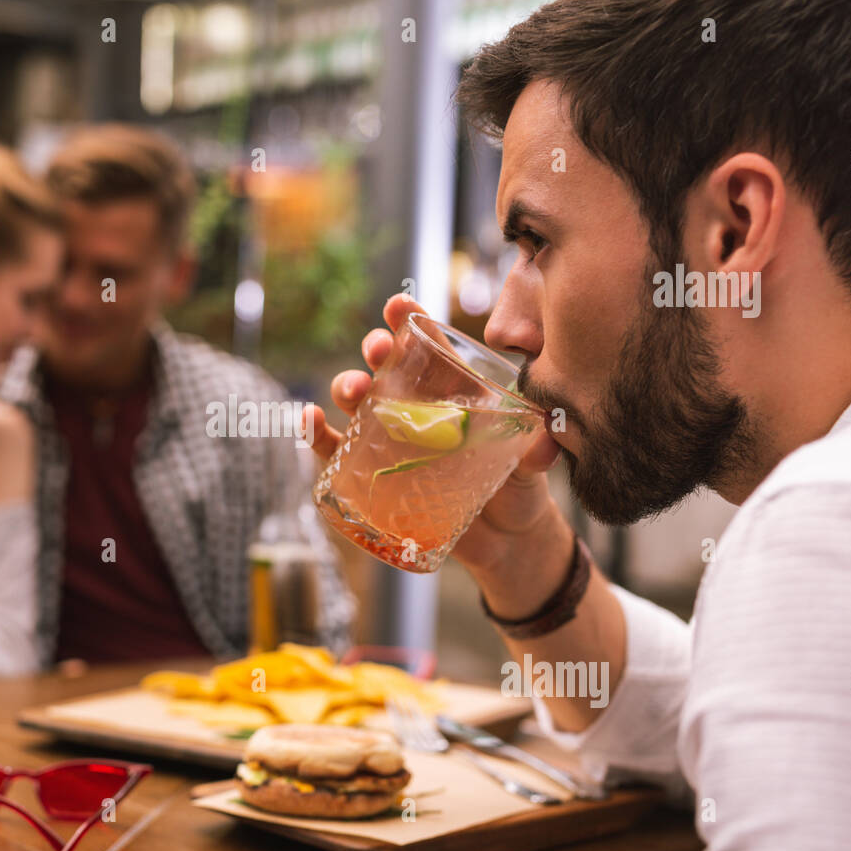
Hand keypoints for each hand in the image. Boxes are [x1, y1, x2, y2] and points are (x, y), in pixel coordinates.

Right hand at [301, 294, 567, 583]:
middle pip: (386, 368)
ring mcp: (393, 442)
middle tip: (375, 351)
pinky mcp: (374, 477)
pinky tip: (309, 421)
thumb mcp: (530, 468)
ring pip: (358, 403)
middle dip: (374, 351)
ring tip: (351, 390)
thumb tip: (542, 446)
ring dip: (347, 387)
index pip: (430, 347)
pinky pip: (338, 452)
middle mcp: (418, 410)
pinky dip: (318, 435)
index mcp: (454, 393)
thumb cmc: (519, 492)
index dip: (410, 322)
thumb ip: (535, 453)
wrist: (505, 544)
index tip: (398, 307)